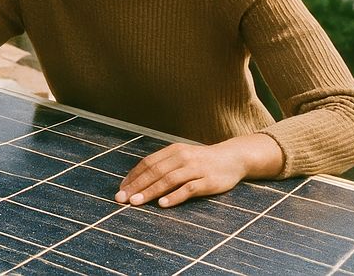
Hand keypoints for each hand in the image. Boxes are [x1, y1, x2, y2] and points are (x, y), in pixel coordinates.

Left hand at [115, 133, 282, 207]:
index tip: (121, 189)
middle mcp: (182, 157)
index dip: (133, 176)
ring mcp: (195, 168)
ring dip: (150, 191)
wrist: (233, 158)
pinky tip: (162, 204)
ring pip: (168, 180)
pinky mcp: (208, 181)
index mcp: (173, 150)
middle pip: (155, 172)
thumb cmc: (202, 160)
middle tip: (121, 198)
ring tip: (136, 202)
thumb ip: (163, 165)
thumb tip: (138, 179)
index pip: (148, 163)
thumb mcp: (181, 157)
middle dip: (136, 185)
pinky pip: (188, 189)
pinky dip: (174, 196)